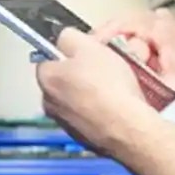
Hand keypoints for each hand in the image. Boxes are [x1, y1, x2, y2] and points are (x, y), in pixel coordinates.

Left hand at [36, 28, 156, 153]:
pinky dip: (99, 111)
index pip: (48, 57)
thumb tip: (63, 37)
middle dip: (80, 73)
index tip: (85, 52)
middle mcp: (49, 103)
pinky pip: (89, 116)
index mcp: (46, 78)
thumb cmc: (109, 88)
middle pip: (62, 79)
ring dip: (91, 93)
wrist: (128, 127)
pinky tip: (116, 106)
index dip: (69, 51)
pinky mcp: (82, 137)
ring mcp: (65, 123)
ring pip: (76, 99)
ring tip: (113, 88)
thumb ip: (68, 36)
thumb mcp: (88, 45)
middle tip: (103, 68)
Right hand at [94, 8, 174, 95]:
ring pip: (123, 21)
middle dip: (101, 35)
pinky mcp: (155, 20)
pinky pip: (130, 24)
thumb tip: (121, 76)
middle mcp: (159, 17)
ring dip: (107, 35)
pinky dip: (116, 34)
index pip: (125, 24)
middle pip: (120, 20)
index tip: (88, 48)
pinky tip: (106, 49)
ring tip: (90, 52)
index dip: (104, 35)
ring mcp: (157, 16)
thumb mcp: (170, 86)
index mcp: (162, 29)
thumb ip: (147, 79)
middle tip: (83, 52)